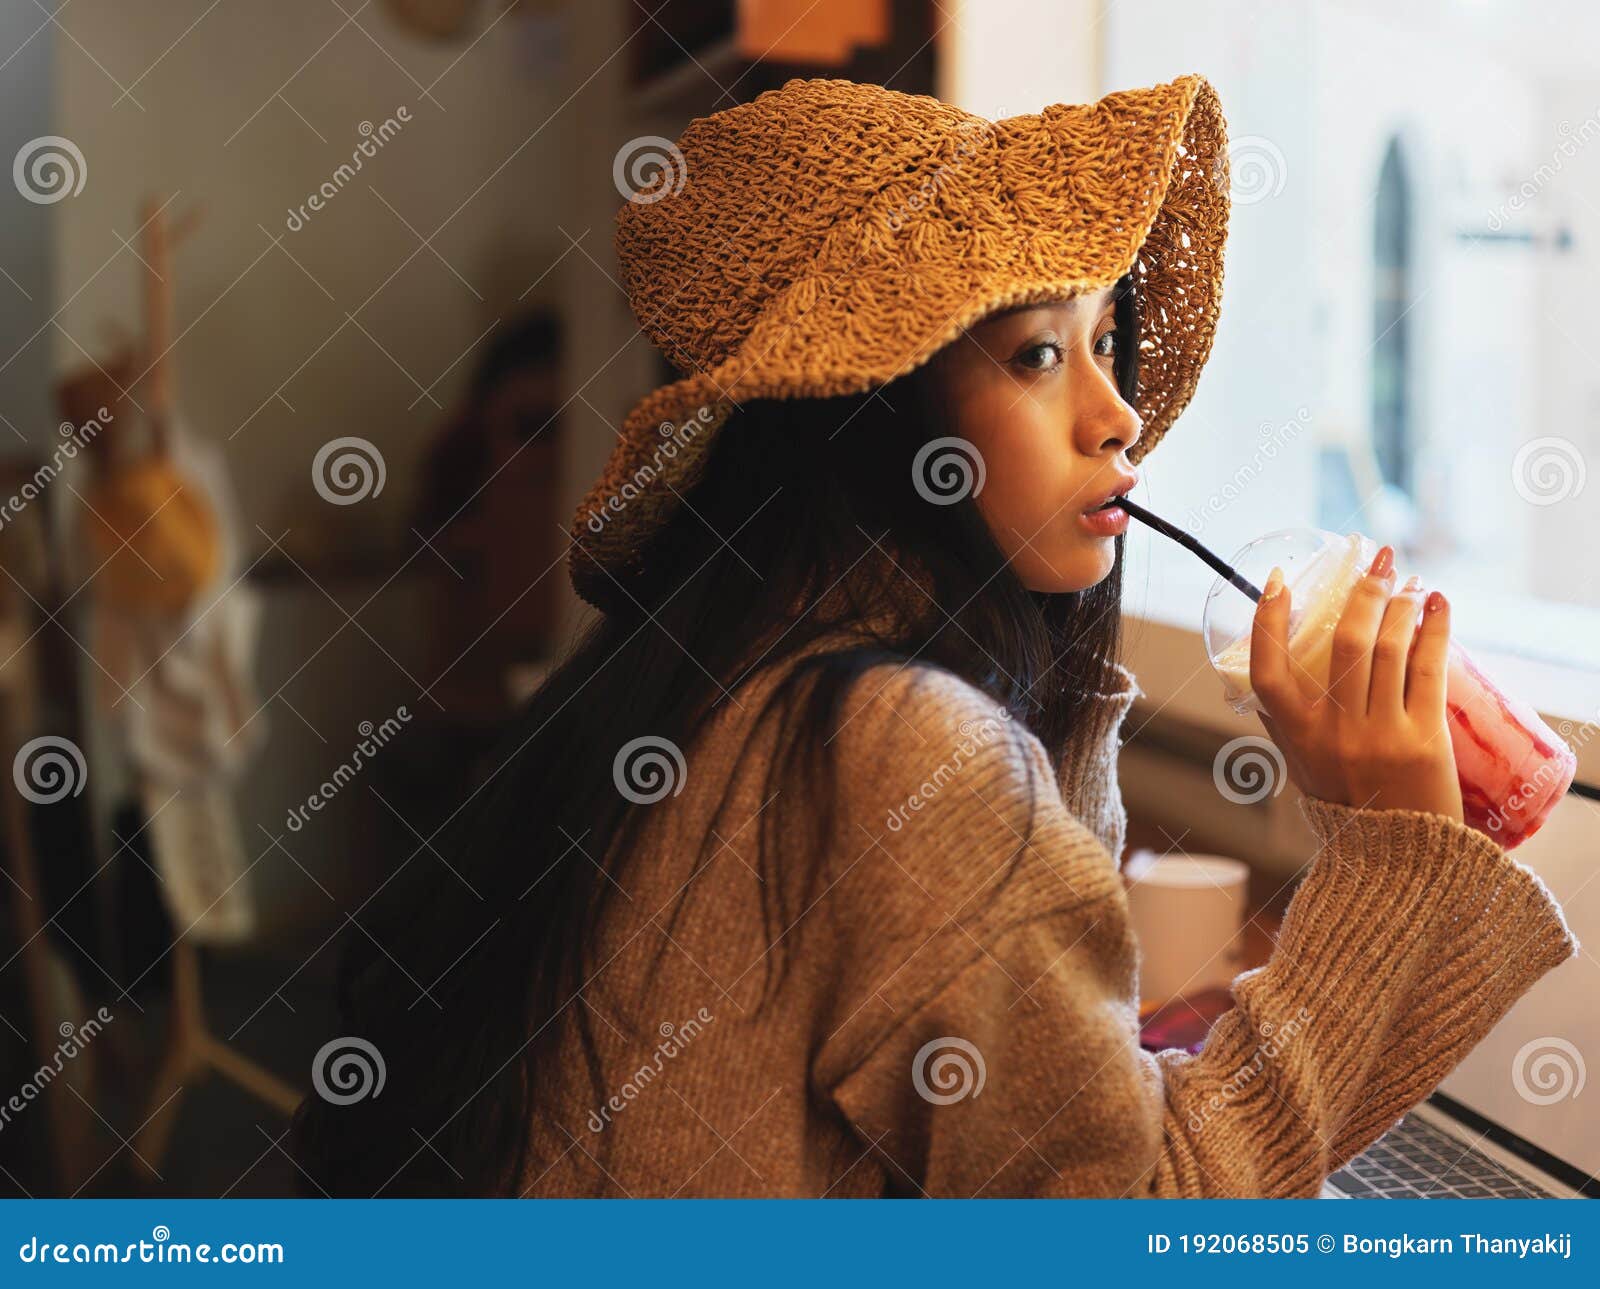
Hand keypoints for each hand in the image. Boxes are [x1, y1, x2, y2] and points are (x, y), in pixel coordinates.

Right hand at [1248, 545, 1464, 823]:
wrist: (1402, 859)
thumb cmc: (1348, 808)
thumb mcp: (1301, 767)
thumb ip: (1286, 725)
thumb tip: (1266, 678)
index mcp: (1296, 735)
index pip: (1268, 668)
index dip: (1268, 620)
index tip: (1279, 580)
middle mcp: (1334, 731)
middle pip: (1344, 642)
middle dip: (1363, 590)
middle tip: (1376, 558)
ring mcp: (1379, 734)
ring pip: (1387, 649)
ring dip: (1400, 604)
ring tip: (1409, 581)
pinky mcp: (1424, 738)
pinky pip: (1427, 669)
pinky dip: (1434, 628)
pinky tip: (1438, 604)